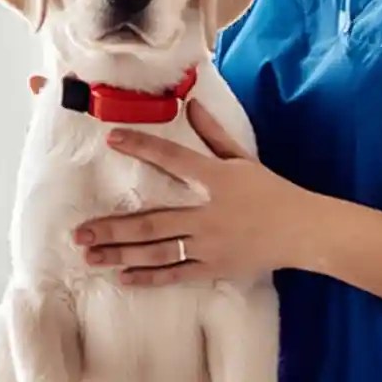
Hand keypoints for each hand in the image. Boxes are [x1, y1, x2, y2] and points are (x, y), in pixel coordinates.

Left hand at [71, 100, 314, 285]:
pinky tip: (122, 276)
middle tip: (79, 232)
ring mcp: (209, 245)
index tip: (112, 139)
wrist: (303, 230)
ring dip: (121, 254)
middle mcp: (208, 214)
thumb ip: (214, 133)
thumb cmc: (272, 191)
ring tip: (90, 256)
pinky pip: (175, 275)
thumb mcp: (244, 158)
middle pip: (152, 221)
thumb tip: (191, 104)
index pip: (173, 160)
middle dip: (112, 228)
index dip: (142, 147)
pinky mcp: (214, 268)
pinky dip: (148, 277)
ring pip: (157, 252)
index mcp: (216, 179)